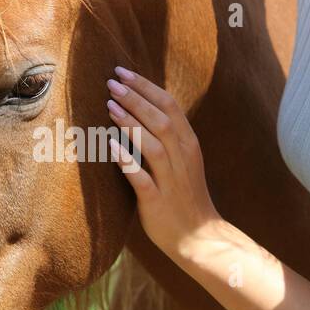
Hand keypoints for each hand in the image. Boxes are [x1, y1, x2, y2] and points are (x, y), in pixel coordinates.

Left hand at [105, 66, 222, 260]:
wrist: (200, 238)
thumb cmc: (185, 196)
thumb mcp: (181, 161)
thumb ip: (165, 137)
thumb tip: (137, 110)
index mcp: (188, 144)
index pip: (169, 105)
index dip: (145, 87)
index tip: (122, 72)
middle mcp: (183, 157)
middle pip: (161, 119)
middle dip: (135, 98)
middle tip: (111, 82)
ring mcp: (172, 180)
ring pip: (153, 144)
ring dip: (131, 123)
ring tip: (109, 106)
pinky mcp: (158, 202)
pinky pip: (143, 179)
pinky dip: (127, 162)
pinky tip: (111, 147)